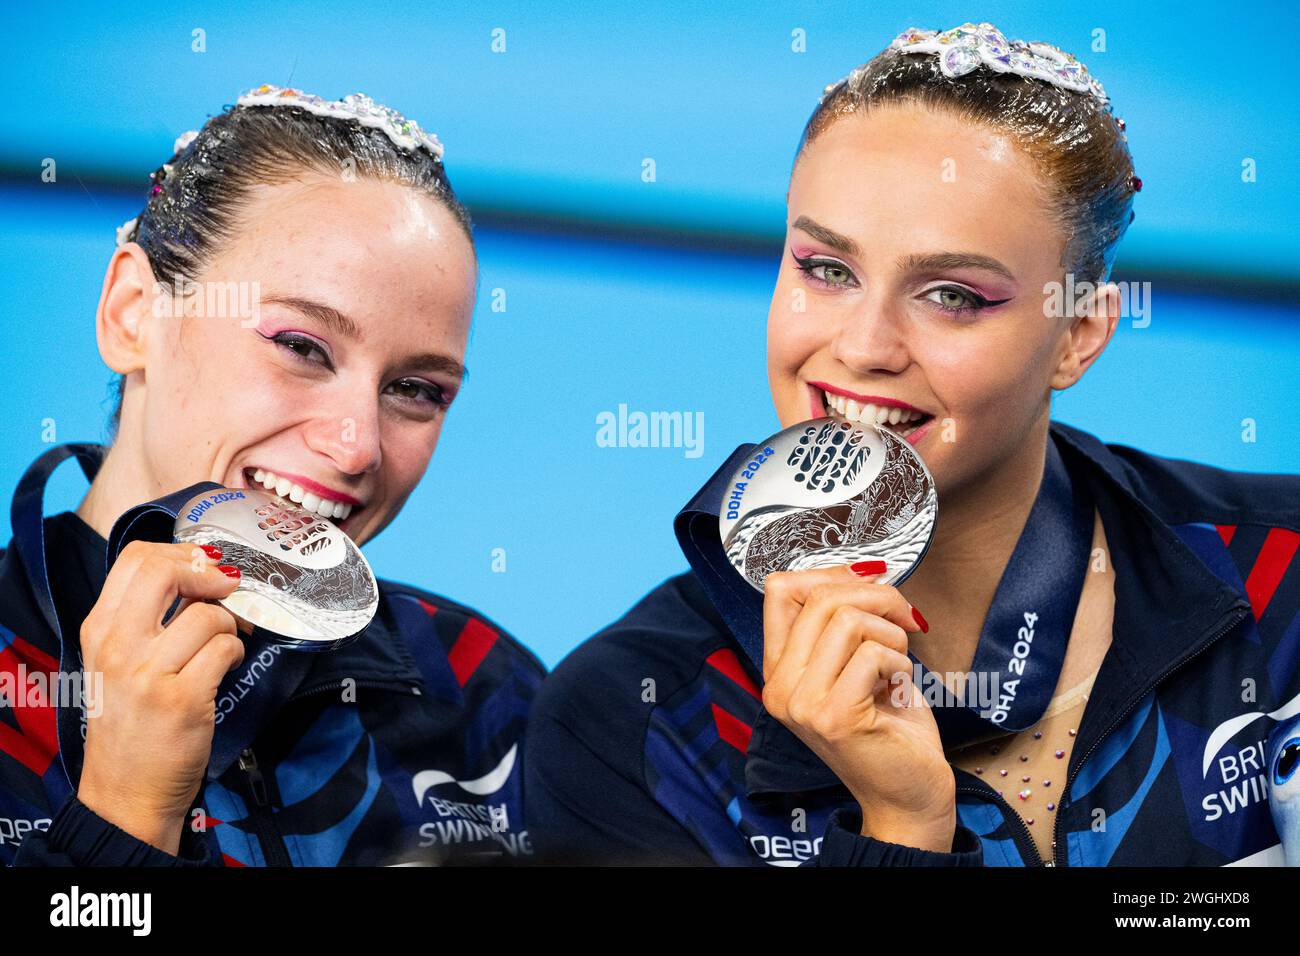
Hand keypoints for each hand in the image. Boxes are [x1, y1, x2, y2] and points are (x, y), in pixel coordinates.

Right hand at [76, 540, 244, 854]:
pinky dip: (236, 653)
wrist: (125, 793)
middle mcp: (117, 646)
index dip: (183, 553)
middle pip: (168, 571)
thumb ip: (149, 617)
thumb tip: (205, 573)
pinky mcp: (181, 700)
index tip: (208, 568)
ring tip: (224, 645)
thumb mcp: (120, 662)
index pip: (137, 558)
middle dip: (210, 574)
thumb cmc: (132, 722)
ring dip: (231, 625)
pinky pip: (225, 650)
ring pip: (208, 614)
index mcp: (99, 630)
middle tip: (229, 590)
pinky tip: (225, 668)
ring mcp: (147, 674)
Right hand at [761, 562, 955, 851]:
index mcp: (779, 670)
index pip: (779, 589)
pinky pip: (873, 653)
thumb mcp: (856, 664)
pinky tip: (899, 689)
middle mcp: (779, 687)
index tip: (871, 586)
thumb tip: (865, 567)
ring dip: (891, 633)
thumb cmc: (889, 727)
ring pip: (848, 620)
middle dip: (878, 596)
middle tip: (907, 619)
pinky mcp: (834, 717)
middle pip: (820, 596)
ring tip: (899, 664)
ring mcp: (802, 704)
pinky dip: (900, 662)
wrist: (908, 796)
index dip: (831, 573)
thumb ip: (845, 621)